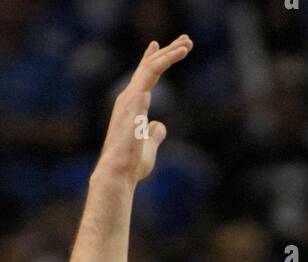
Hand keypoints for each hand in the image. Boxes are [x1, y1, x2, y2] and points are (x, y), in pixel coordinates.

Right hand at [94, 35, 192, 185]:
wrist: (118, 173)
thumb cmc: (131, 164)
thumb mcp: (148, 147)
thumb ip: (153, 134)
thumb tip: (159, 126)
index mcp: (131, 106)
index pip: (143, 77)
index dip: (152, 60)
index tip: (158, 45)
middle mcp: (128, 97)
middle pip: (149, 67)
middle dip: (167, 51)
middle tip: (186, 39)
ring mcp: (130, 99)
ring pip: (151, 67)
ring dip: (170, 53)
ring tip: (187, 44)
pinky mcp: (134, 103)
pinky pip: (150, 75)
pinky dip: (164, 62)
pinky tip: (179, 54)